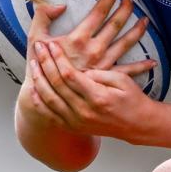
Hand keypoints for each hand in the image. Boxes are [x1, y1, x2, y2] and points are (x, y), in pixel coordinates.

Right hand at [26, 0, 148, 71]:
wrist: (45, 95)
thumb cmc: (39, 65)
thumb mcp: (35, 38)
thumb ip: (43, 16)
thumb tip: (59, 5)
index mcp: (77, 39)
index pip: (97, 14)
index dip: (106, 0)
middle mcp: (93, 50)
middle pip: (114, 26)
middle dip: (124, 10)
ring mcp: (102, 65)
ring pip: (125, 44)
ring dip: (137, 31)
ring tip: (146, 20)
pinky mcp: (106, 78)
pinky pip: (127, 71)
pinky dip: (141, 67)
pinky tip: (153, 62)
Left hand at [26, 39, 157, 141]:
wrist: (137, 125)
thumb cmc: (132, 99)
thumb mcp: (123, 80)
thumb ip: (100, 73)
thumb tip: (80, 69)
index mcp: (97, 97)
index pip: (70, 75)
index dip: (58, 58)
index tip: (52, 45)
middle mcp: (84, 112)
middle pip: (57, 84)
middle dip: (45, 63)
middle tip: (39, 47)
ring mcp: (77, 121)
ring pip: (49, 99)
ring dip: (39, 80)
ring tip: (33, 63)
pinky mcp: (73, 127)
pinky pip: (50, 114)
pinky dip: (40, 101)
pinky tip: (33, 89)